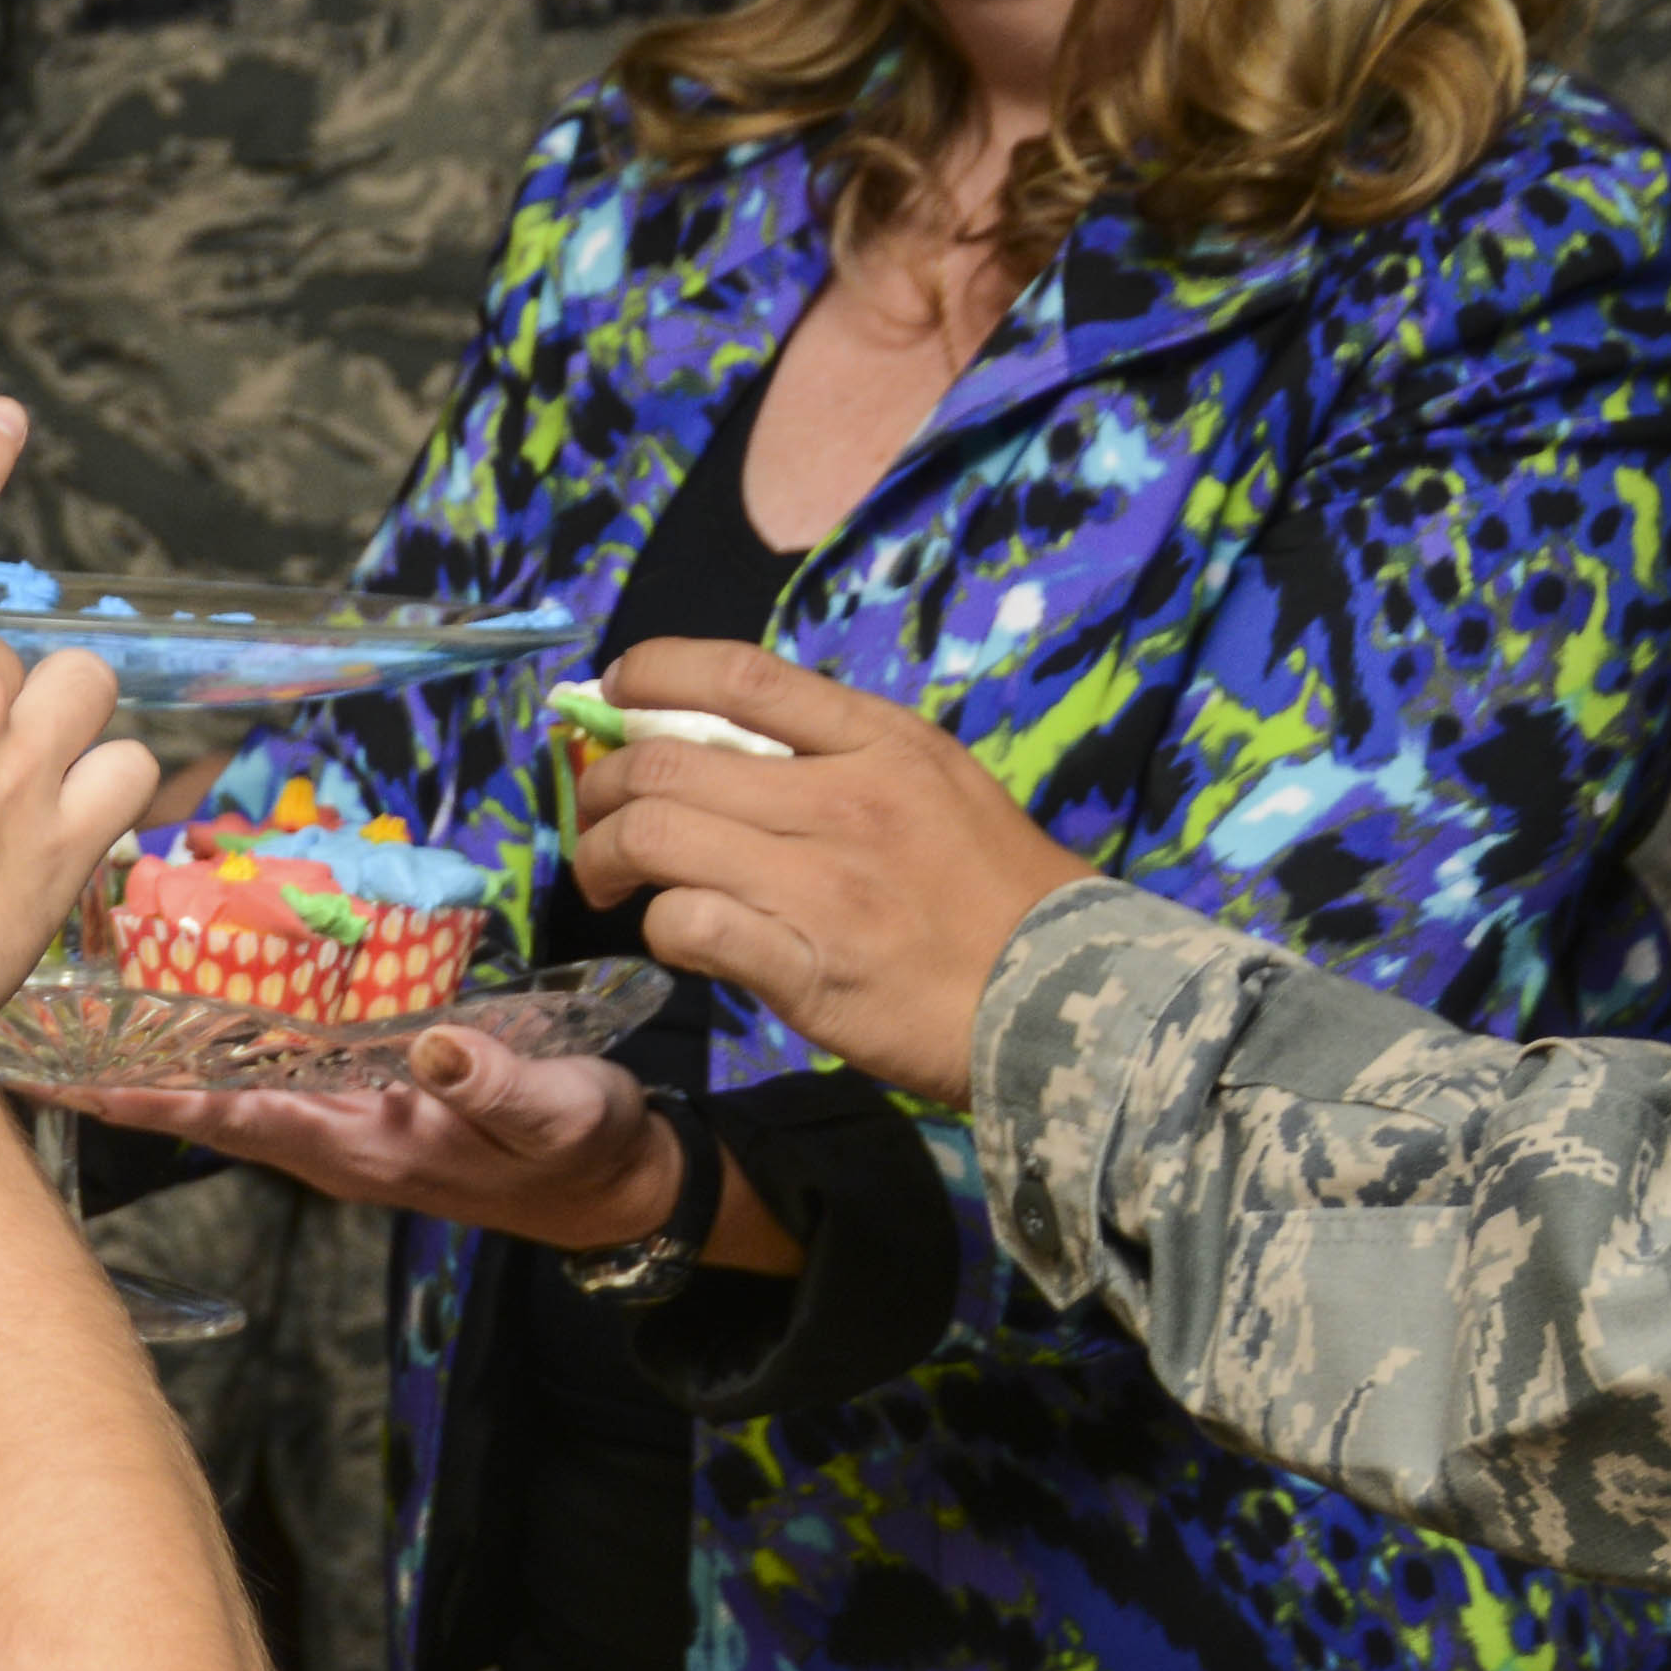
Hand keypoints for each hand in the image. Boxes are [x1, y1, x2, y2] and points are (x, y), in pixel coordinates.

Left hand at [80, 1030, 675, 1246]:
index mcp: (364, 1149)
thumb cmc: (584, 1150)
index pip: (237, 1120)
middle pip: (208, 1108)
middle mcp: (334, 1142)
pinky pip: (273, 1075)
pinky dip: (222, 1045)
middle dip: (127, 1081)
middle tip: (37, 1041)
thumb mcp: (558, 1112)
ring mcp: (343, 1128)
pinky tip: (187, 1008)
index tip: (78, 1085)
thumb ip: (497, 1085)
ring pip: (232, 1091)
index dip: (156, 1102)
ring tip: (79, 1023)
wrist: (615, 1184)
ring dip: (161, 1062)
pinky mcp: (363, 1106)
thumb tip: (435, 1050)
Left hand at [564, 640, 1087, 1105]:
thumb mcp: (938, 785)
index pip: (737, 673)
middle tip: (595, 818)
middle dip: (600, 786)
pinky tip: (679, 937)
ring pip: (654, 837)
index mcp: (881, 741)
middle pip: (663, 760)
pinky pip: (686, 924)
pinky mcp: (804, 965)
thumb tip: (721, 742)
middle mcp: (844, 798)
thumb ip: (841, 757)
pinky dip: (661, 928)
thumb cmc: (998, 894)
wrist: (1074, 998)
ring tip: (608, 882)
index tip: (614, 695)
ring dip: (605, 858)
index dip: (650, 671)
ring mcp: (821, 882)